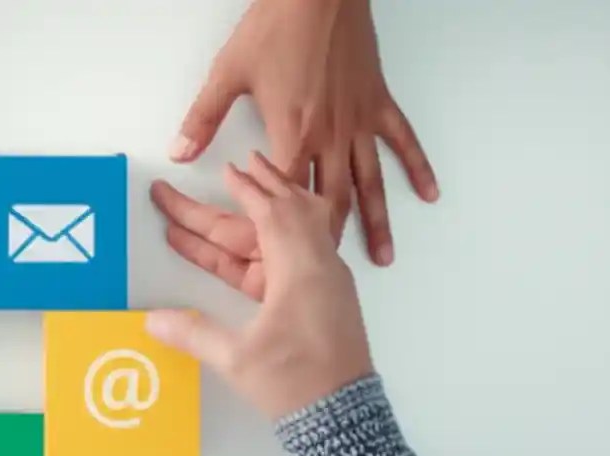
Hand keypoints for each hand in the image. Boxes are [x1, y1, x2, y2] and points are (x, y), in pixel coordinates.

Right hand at [146, 152, 372, 419]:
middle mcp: (318, 268)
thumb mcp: (238, 359)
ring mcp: (324, 284)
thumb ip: (194, 334)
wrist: (342, 419)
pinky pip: (297, 257)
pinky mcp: (323, 301)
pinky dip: (272, 243)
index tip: (230, 168)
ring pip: (293, 234)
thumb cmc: (295, 383)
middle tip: (234, 166)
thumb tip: (153, 320)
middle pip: (284, 215)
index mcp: (302, 270)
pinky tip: (253, 243)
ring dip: (266, 213)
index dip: (249, 190)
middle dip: (257, 190)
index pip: (273, 213)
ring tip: (243, 192)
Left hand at [170, 0, 437, 265]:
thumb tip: (180, 151)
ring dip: (376, 222)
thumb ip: (203, 118)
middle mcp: (330, 135)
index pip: (286, 196)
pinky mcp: (378, 103)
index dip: (281, 230)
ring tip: (383, 257)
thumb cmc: (276, 27)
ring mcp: (358, 121)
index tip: (277, 260)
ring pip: (369, 182)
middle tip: (332, 275)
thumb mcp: (228, 74)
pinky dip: (416, 169)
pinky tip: (429, 193)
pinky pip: (402, 142)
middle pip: (332, 199)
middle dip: (331, 241)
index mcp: (292, 133)